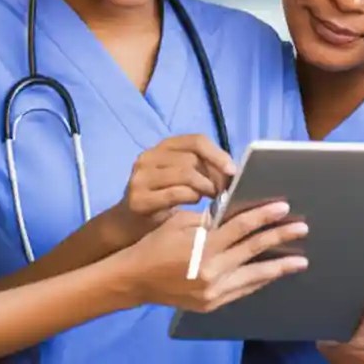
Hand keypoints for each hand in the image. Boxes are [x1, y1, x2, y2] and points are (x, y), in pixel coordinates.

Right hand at [106, 134, 236, 243]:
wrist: (130, 224)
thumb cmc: (164, 198)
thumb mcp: (182, 178)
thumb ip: (202, 168)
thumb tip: (231, 170)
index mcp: (163, 147)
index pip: (196, 140)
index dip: (218, 154)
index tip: (233, 170)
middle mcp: (149, 157)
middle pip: (193, 159)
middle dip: (214, 175)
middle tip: (223, 190)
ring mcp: (141, 177)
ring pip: (185, 174)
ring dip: (205, 187)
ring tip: (212, 197)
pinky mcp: (138, 198)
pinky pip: (175, 193)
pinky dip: (192, 197)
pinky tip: (196, 204)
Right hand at [119, 200, 307, 312]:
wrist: (136, 279)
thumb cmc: (157, 244)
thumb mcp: (181, 222)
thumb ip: (210, 220)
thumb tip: (235, 212)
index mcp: (203, 247)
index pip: (241, 228)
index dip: (263, 216)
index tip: (283, 207)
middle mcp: (212, 271)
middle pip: (253, 250)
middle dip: (279, 238)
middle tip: (301, 228)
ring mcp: (213, 291)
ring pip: (254, 276)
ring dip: (278, 267)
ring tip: (300, 261)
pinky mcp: (212, 303)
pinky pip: (242, 290)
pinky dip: (258, 281)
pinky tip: (272, 274)